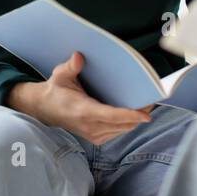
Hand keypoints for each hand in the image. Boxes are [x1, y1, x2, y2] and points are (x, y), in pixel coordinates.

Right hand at [6, 52, 151, 144]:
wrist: (45, 109)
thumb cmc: (56, 90)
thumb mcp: (60, 75)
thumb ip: (70, 67)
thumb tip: (78, 57)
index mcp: (83, 111)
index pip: (111, 116)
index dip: (130, 115)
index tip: (146, 115)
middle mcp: (90, 126)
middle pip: (123, 124)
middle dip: (139, 114)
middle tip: (151, 99)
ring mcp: (94, 134)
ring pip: (123, 129)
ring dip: (135, 119)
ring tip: (146, 104)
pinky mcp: (97, 138)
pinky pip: (118, 132)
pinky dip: (128, 123)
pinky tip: (133, 112)